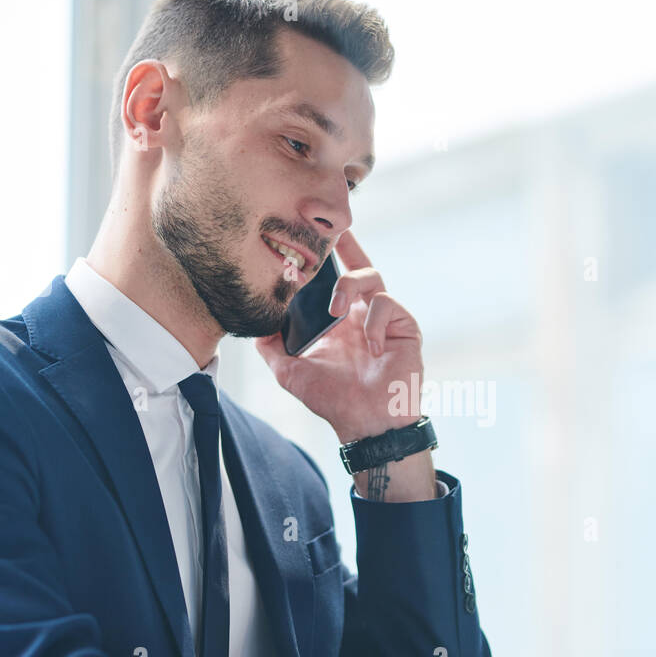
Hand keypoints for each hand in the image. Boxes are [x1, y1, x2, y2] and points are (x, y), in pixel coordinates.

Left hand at [255, 229, 423, 444]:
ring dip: (350, 286)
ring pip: (373, 278)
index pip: (333, 279)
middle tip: (333, 232)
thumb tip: (251, 325)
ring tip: (336, 310)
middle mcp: (363, 315)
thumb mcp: (290, 371)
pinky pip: (388, 304)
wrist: (366, 424)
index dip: (328, 257)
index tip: (311, 236)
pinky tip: (370, 348)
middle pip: (359, 266)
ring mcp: (385, 320)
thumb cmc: (334, 400)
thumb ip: (271, 346)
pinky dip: (374, 322)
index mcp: (340, 321)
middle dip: (348, 245)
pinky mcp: (404, 327)